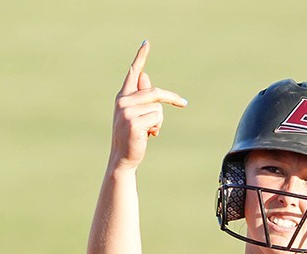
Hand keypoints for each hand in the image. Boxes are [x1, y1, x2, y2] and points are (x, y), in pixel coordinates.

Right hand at [109, 40, 187, 170]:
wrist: (122, 158)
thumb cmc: (132, 136)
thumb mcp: (136, 115)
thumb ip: (143, 98)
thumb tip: (145, 76)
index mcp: (123, 97)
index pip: (133, 73)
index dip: (140, 57)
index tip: (146, 42)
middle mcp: (123, 101)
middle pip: (155, 92)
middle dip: (172, 99)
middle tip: (184, 103)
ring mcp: (127, 112)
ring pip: (158, 108)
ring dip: (159, 121)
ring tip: (149, 131)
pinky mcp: (134, 123)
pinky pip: (157, 119)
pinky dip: (157, 128)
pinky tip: (148, 136)